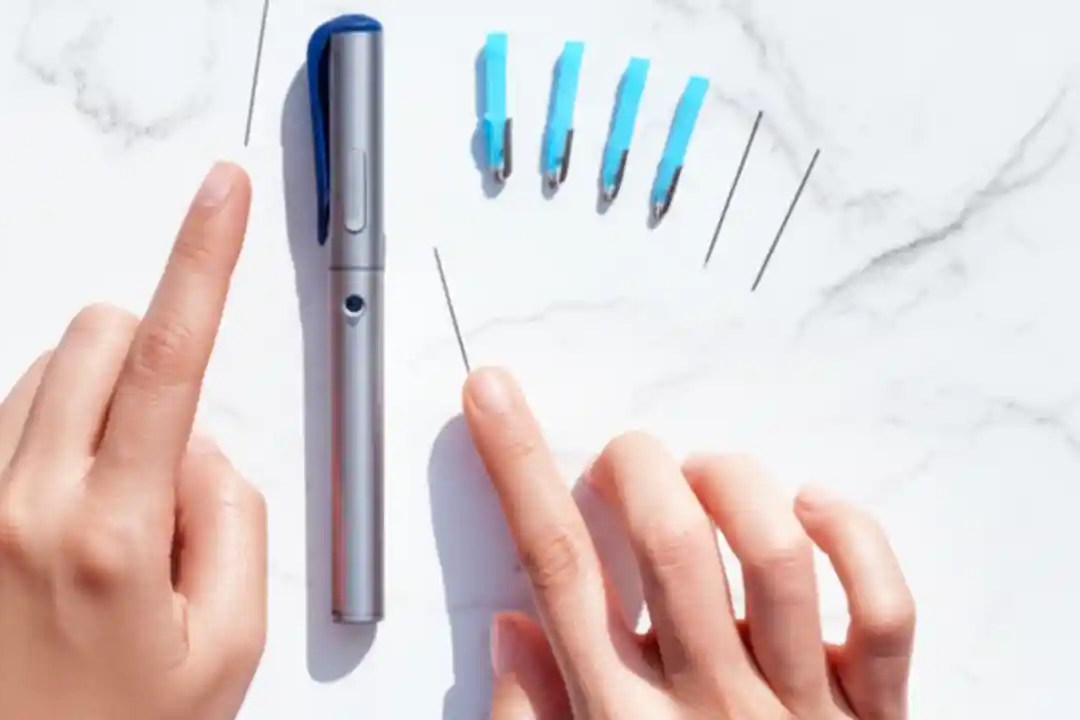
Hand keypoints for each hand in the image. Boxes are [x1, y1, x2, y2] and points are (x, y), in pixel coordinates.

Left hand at [0, 163, 265, 719]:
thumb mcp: (229, 647)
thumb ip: (234, 518)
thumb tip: (195, 445)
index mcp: (113, 536)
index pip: (171, 360)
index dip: (205, 260)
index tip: (222, 192)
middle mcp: (21, 510)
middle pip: (94, 340)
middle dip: (144, 359)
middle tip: (159, 453)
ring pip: (40, 379)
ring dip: (89, 414)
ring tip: (100, 519)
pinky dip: (30, 447)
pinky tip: (43, 529)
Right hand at [462, 368, 914, 718]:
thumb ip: (530, 717)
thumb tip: (514, 629)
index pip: (553, 565)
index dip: (517, 467)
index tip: (495, 399)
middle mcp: (706, 705)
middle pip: (662, 541)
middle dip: (631, 465)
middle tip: (621, 461)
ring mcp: (796, 708)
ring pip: (772, 555)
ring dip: (730, 482)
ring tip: (705, 474)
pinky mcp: (875, 715)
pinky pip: (883, 612)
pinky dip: (853, 537)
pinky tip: (813, 507)